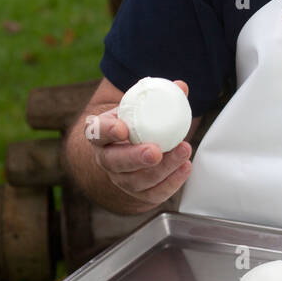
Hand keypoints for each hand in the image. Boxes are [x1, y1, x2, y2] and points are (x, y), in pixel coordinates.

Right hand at [86, 79, 192, 206]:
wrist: (136, 146)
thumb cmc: (138, 122)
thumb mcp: (142, 107)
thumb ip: (160, 96)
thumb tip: (181, 86)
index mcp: (101, 135)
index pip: (96, 133)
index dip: (106, 131)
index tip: (122, 128)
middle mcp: (107, 159)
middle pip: (114, 162)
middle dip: (135, 158)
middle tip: (154, 151)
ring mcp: (121, 179)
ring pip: (136, 181)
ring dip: (162, 169)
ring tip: (182, 151)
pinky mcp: (139, 193)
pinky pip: (153, 194)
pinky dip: (172, 183)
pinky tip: (185, 167)